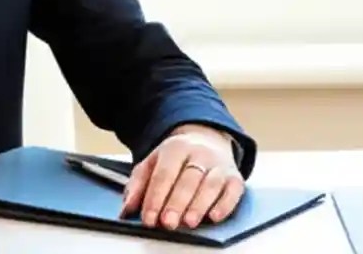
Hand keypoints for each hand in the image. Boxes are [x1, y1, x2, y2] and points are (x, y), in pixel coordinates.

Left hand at [120, 124, 244, 230]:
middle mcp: (199, 154)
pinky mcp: (235, 177)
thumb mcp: (152, 163)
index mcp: (175, 148)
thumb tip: (126, 209)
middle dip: (177, 203)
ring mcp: (218, 165)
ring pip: (210, 185)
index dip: (155, 197)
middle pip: (187, 180)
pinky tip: (214, 217)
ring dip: (200, 205)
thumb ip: (137, 185)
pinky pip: (233, 190)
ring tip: (189, 222)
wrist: (206, 140)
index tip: (149, 218)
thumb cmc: (175, 159)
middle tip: (168, 223)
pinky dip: (225, 205)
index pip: (163, 174)